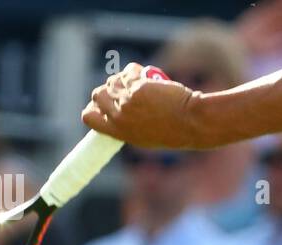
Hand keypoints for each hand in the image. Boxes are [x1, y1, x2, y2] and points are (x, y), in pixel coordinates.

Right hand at [81, 63, 199, 148]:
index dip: (94, 107)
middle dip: (109, 89)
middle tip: (125, 88)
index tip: (104, 103)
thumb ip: (128, 125)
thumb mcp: (145, 136)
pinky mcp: (138, 87)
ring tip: (139, 82)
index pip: (89, 117)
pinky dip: (136, 71)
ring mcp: (127, 101)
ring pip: (113, 81)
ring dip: (124, 78)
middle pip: (97, 94)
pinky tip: (147, 75)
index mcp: (119, 132)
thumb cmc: (175, 131)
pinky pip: (129, 72)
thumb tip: (116, 111)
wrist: (192, 123)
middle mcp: (119, 117)